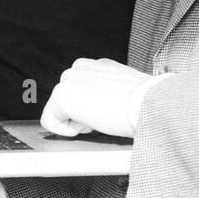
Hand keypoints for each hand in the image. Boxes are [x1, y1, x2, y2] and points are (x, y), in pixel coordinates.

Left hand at [40, 58, 157, 137]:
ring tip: (100, 120)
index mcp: (97, 66)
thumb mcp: (125, 92)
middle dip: (82, 114)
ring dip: (76, 121)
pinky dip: (65, 131)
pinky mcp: (61, 96)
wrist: (148, 102)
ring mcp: (69, 80)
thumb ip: (108, 93)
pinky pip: (50, 121)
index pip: (80, 90)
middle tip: (105, 118)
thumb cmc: (144, 102)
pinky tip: (88, 126)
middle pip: (67, 100)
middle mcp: (80, 67)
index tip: (107, 113)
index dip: (92, 108)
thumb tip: (105, 108)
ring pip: (59, 110)